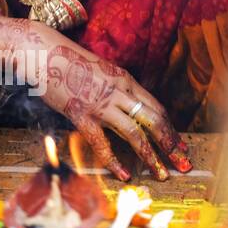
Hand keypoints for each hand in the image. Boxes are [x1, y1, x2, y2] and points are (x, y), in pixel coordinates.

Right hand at [32, 25, 190, 181]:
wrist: (44, 53)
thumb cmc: (69, 63)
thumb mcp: (102, 72)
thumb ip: (117, 89)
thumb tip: (127, 107)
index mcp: (126, 80)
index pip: (156, 108)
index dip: (170, 128)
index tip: (180, 145)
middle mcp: (120, 92)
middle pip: (154, 120)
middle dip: (171, 144)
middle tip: (183, 162)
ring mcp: (102, 104)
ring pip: (135, 133)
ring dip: (151, 156)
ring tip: (162, 173)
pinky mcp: (82, 115)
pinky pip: (102, 143)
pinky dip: (114, 161)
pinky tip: (125, 174)